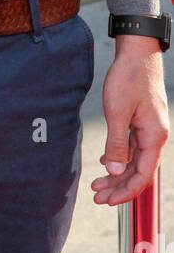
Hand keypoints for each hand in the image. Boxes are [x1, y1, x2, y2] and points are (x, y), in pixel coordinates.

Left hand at [91, 36, 168, 205]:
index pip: (142, 175)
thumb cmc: (128, 78)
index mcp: (154, 137)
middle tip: (97, 196)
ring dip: (117, 173)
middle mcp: (155, 135)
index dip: (125, 192)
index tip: (107, 201)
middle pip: (138, 171)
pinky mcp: (143, 121)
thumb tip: (116, 171)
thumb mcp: (117, 111)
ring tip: (98, 183)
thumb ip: (118, 144)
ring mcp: (150, 128)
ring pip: (135, 159)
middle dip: (118, 186)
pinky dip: (120, 156)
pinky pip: (133, 146)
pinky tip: (106, 161)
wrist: (137, 52)